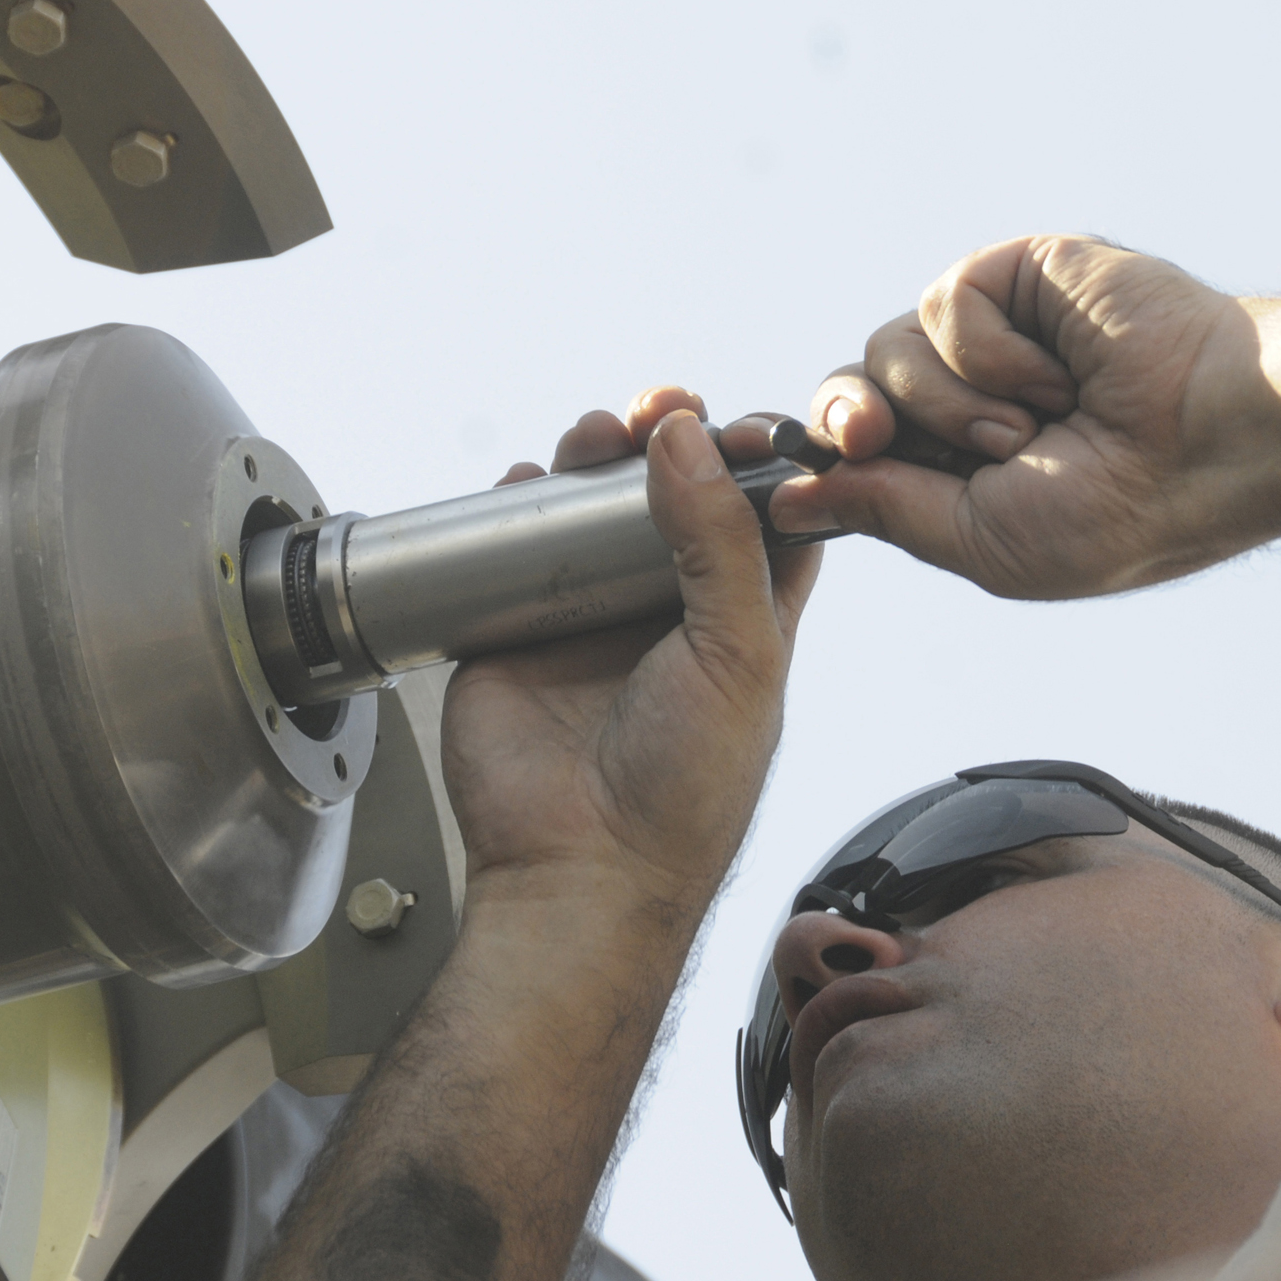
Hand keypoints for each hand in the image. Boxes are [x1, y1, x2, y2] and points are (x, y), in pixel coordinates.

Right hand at [440, 390, 820, 914]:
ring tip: (599, 437)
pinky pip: (515, 547)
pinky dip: (520, 502)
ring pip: (594, 507)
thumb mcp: (738, 653)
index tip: (745, 419)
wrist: (580, 869)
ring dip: (598, 457)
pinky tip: (530, 481)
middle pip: (673, 491)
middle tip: (664, 410)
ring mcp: (592, 615)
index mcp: (747, 617)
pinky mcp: (519, 629)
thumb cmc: (685, 791)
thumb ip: (719, 539)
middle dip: (670, 439)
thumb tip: (685, 436)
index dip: (758, 456)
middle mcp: (670, 609)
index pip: (765, 511)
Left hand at [768, 235, 1280, 598]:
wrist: (1208, 444)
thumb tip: (789, 501)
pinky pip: (941, 306)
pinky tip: (1059, 373)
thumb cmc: (1118, 513)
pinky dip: (992, 354)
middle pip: (849, 393)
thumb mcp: (981, 541)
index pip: (853, 451)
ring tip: (1037, 426)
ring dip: (950, 406)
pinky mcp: (1015, 276)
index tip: (798, 479)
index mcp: (960, 466)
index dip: (825, 459)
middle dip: (850, 424)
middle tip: (872, 438)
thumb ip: (883, 510)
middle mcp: (968, 396)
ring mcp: (993, 333)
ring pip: (886, 352)